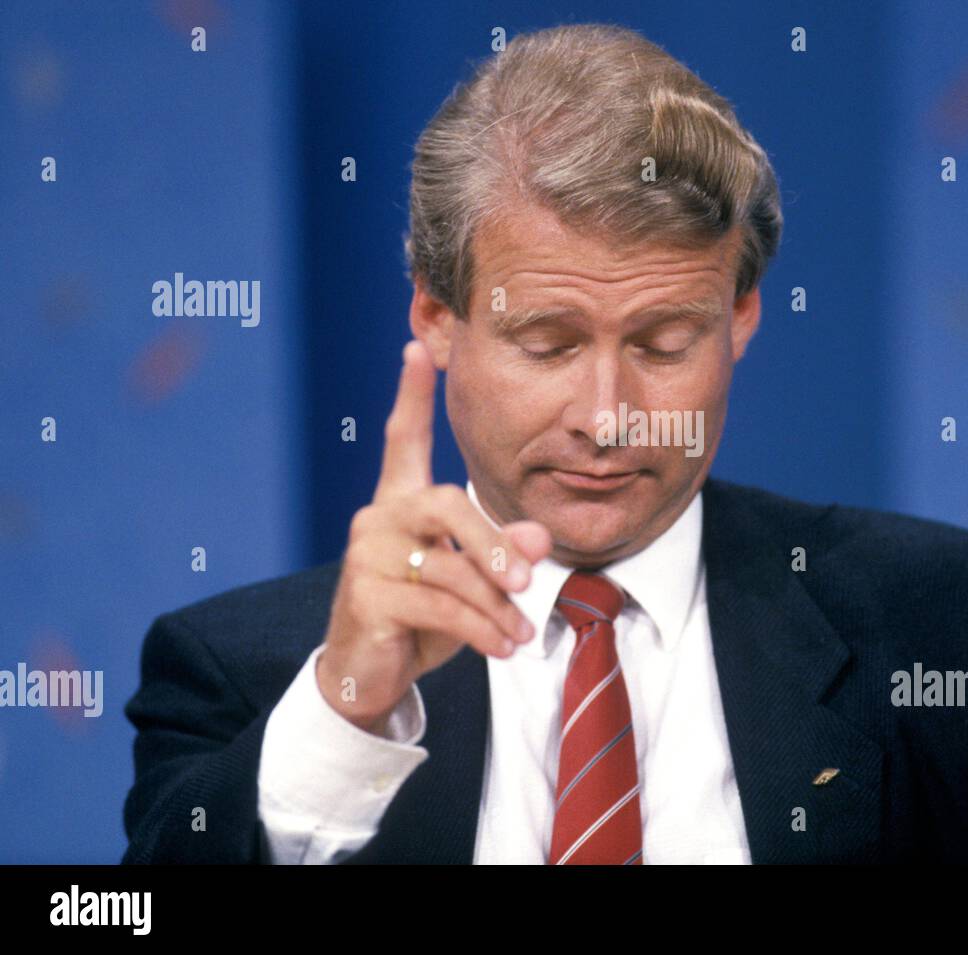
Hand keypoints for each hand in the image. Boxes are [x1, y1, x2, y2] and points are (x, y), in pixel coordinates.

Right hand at [316, 339, 550, 732]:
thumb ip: (502, 550)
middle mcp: (378, 519)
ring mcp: (366, 557)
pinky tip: (505, 647)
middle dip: (494, 541)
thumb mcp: (471, 581)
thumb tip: (541, 537)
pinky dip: (481, 628)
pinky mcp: (366, 598)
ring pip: (448, 567)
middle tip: (530, 578)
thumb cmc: (422, 617)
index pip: (402, 439)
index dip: (411, 395)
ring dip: (496, 605)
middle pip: (445, 503)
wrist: (368, 675)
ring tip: (523, 632)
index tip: (417, 348)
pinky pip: (439, 605)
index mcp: (400, 503)